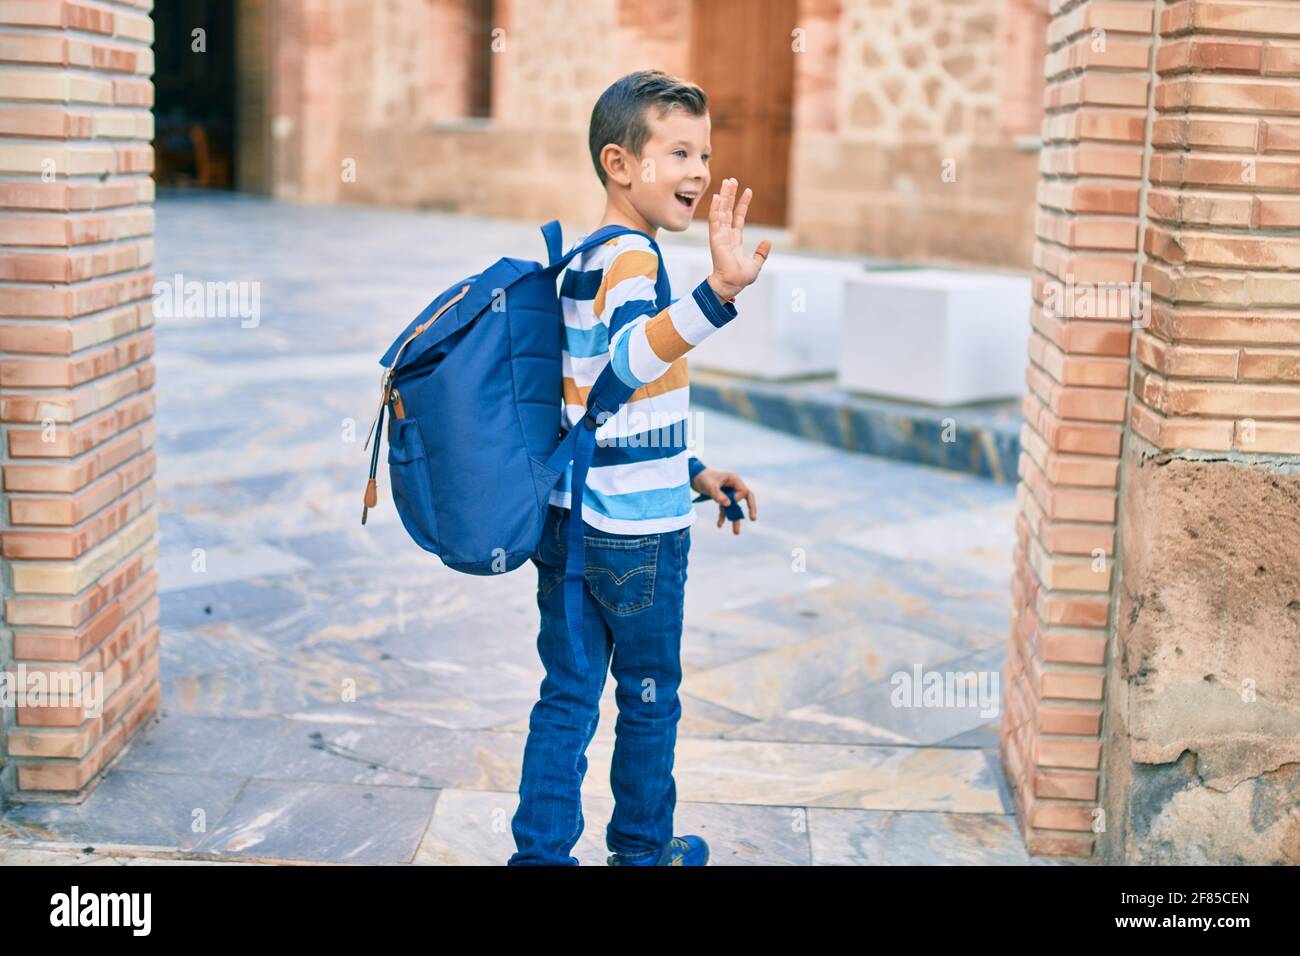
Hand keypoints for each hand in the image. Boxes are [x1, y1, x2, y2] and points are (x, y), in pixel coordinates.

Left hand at [690, 467, 756, 534]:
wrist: (693, 476)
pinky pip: (725, 509)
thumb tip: (728, 505)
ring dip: (735, 519)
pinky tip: (719, 525)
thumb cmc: (703, 478)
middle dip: (751, 509)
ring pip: (735, 507)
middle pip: (747, 498)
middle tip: (753, 519)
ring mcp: (728, 493)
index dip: (737, 499)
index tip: (728, 501)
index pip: (743, 492)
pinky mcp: (722, 498)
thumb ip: (718, 495)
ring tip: (736, 533)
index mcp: (734, 480)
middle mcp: (734, 486)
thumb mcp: (710, 486)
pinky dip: (722, 517)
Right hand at [706, 178, 771, 301]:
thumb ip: (761, 253)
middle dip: (730, 195)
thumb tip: (767, 241)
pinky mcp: (715, 238)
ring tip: (727, 182)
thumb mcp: (756, 263)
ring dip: (724, 196)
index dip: (743, 204)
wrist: (732, 284)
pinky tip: (717, 196)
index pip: (738, 217)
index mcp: (734, 239)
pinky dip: (716, 208)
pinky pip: (715, 220)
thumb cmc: (741, 278)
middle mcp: (726, 235)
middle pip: (727, 210)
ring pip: (721, 211)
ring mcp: (720, 235)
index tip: (748, 191)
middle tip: (732, 180)